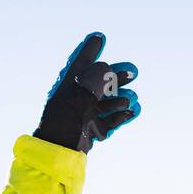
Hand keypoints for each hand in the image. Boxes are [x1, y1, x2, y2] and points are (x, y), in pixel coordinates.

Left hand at [33, 32, 140, 152]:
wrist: (58, 156)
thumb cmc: (64, 124)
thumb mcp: (78, 97)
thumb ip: (95, 80)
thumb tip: (107, 68)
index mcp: (67, 87)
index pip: (79, 63)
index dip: (89, 50)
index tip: (99, 37)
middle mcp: (76, 99)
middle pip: (100, 82)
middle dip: (117, 75)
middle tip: (133, 72)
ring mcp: (85, 115)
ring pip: (108, 101)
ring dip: (121, 97)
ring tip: (130, 99)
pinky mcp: (92, 131)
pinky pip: (111, 120)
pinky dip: (122, 115)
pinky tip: (134, 111)